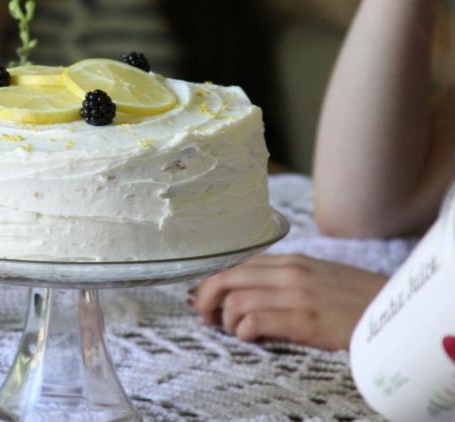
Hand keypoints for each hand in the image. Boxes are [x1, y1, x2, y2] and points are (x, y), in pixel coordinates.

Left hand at [190, 254, 387, 350]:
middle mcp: (288, 272)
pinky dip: (243, 332)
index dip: (210, 282)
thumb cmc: (354, 299)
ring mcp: (295, 295)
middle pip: (225, 278)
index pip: (235, 264)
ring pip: (236, 300)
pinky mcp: (303, 320)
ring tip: (235, 332)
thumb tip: (244, 291)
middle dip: (205, 299)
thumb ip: (282, 278)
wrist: (394, 314)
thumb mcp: (316, 277)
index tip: (203, 299)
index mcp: (290, 260)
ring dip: (226, 321)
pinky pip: (254, 321)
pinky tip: (250, 339)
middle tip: (206, 318)